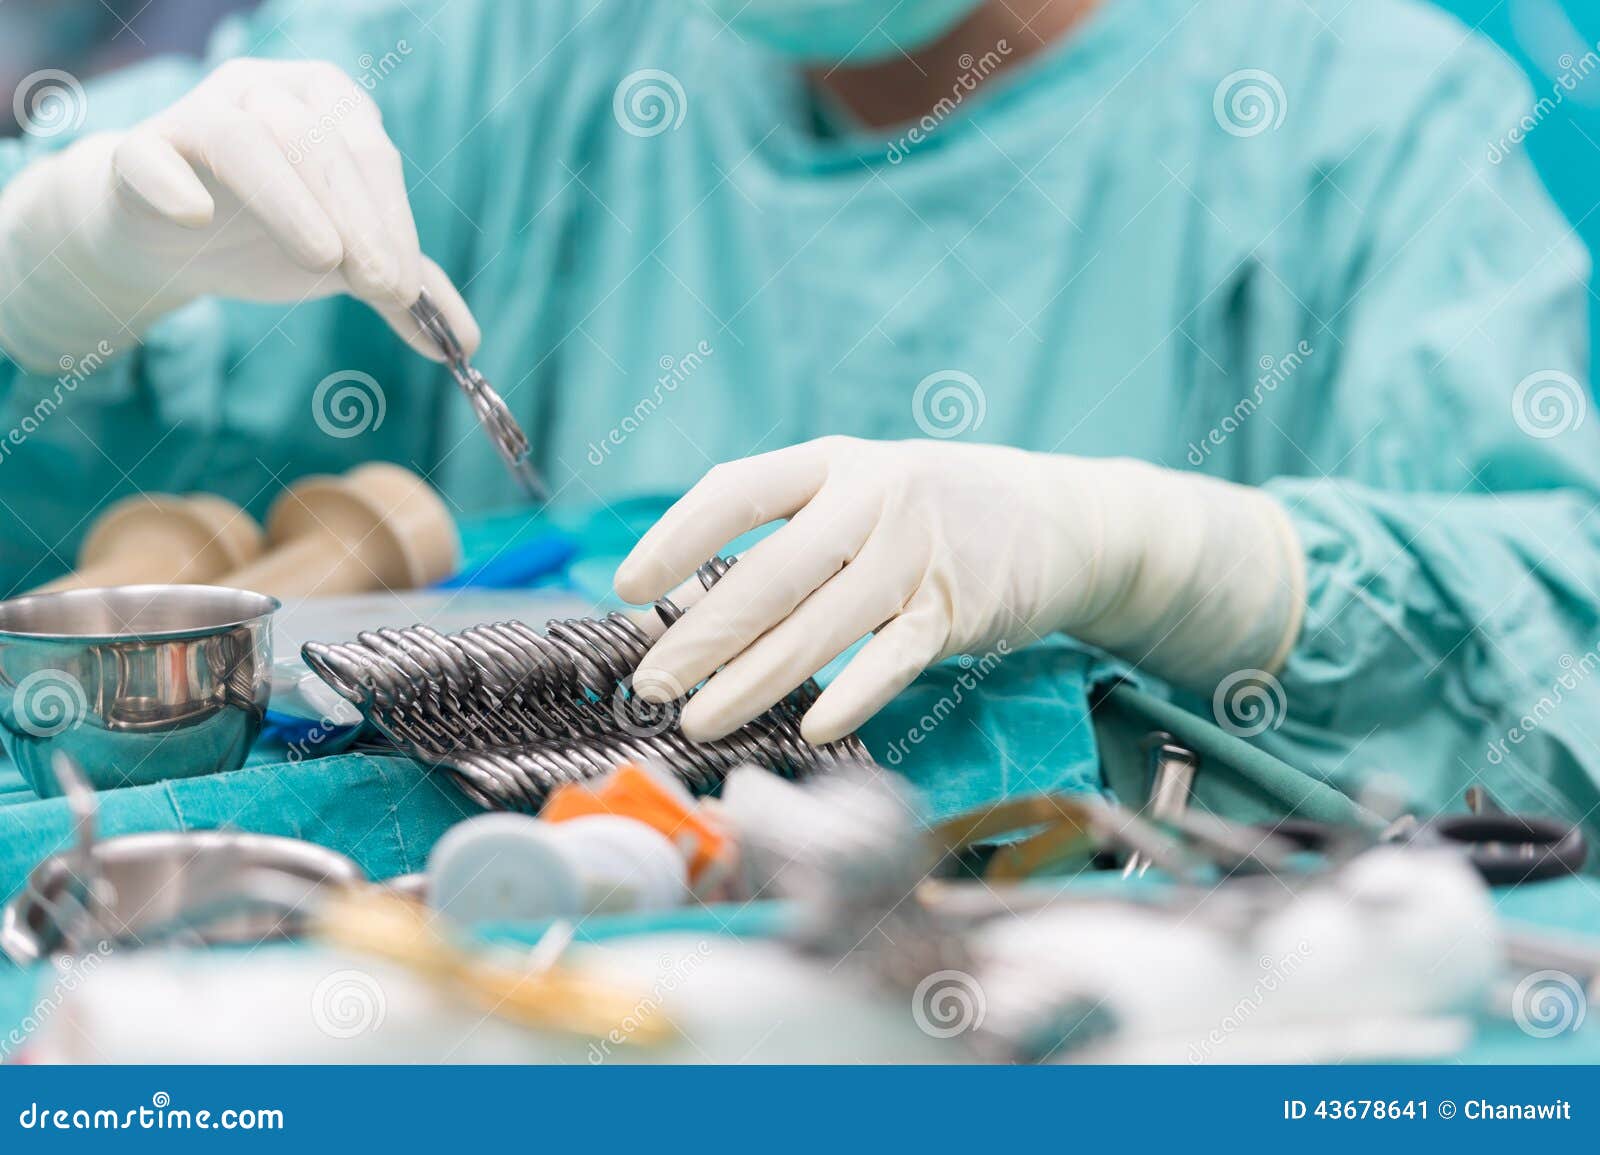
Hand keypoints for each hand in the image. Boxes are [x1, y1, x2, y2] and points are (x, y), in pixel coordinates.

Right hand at [0, 58, 475, 371]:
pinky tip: (196, 217)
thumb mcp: (348, 258)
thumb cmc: (269, 232)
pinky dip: (174, 183)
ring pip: (246, 141)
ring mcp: (199, 111)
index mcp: (329, 102)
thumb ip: (406, 290)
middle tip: (384, 289)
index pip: (371, 155)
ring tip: (323, 259)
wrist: (170, 239)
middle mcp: (267, 91)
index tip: (406, 290)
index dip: (393, 222)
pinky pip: (151, 156)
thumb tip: (464, 341)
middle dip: (358, 220)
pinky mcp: (140, 149)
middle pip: (319, 145)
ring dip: (289, 201)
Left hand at [615, 437, 1304, 743]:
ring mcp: (917, 553)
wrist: (1062, 520)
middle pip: (770, 574)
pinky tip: (809, 727)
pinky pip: (892, 658)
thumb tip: (686, 600)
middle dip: (702, 635)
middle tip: (651, 681)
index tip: (626, 585)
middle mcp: (871, 498)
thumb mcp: (861, 493)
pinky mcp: (958, 608)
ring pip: (820, 627)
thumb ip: (787, 536)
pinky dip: (850, 695)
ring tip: (699, 720)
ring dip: (752, 681)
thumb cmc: (935, 512)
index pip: (738, 491)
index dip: (677, 537)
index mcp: (832, 463)